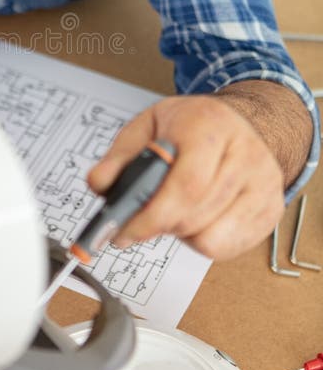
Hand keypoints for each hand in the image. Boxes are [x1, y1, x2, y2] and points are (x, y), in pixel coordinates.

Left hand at [88, 94, 284, 260]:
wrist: (248, 121)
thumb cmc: (195, 125)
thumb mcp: (149, 125)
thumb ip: (119, 156)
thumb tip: (99, 185)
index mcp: (208, 126)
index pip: (184, 186)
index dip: (150, 216)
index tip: (121, 232)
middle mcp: (243, 154)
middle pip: (194, 215)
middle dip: (158, 226)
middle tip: (140, 222)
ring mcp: (263, 184)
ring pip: (211, 238)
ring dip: (181, 233)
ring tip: (174, 210)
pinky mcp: (271, 209)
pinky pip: (228, 248)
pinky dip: (203, 240)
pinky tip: (197, 217)